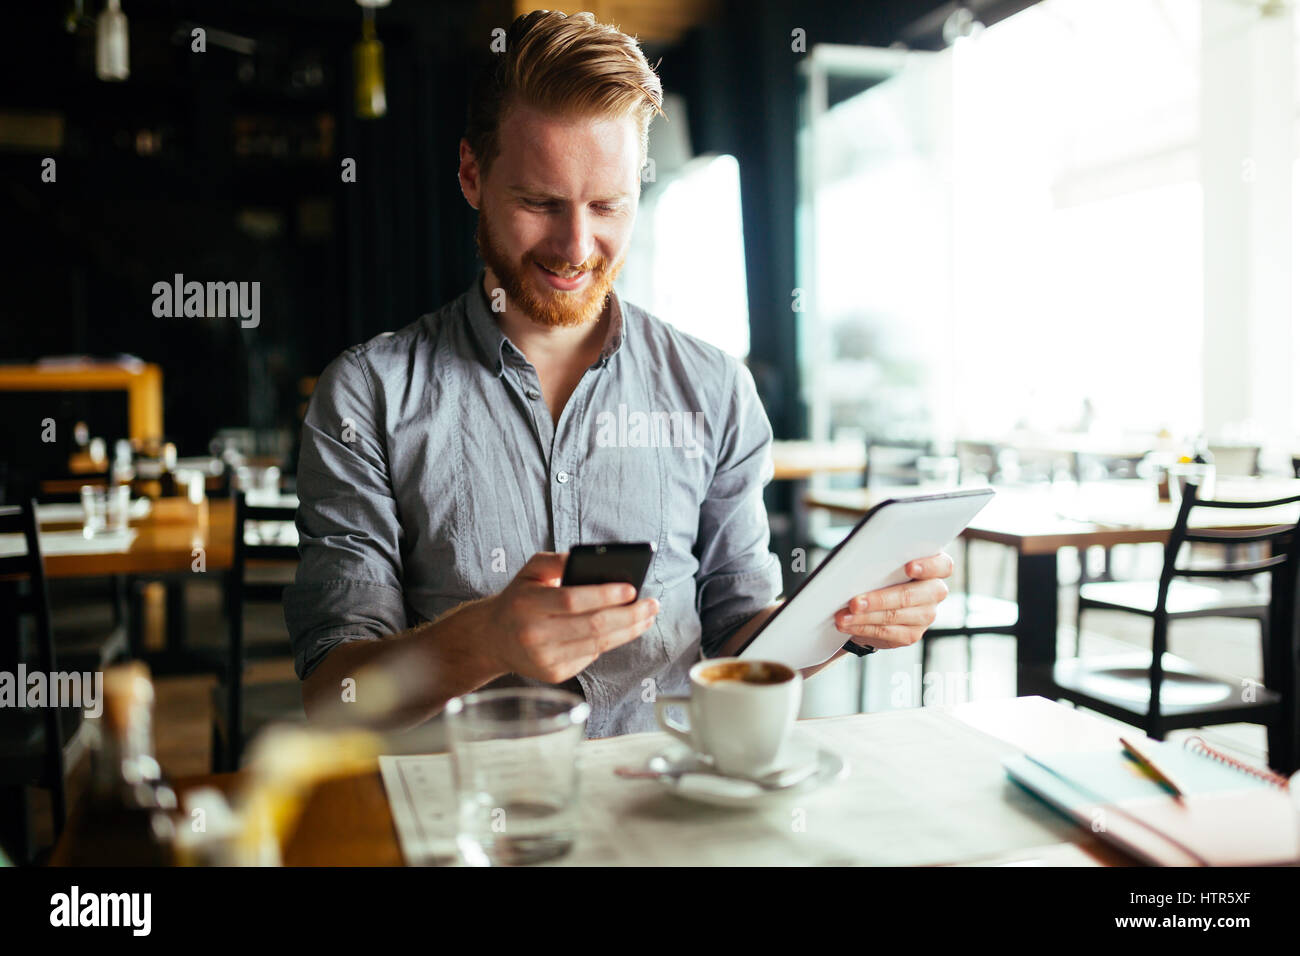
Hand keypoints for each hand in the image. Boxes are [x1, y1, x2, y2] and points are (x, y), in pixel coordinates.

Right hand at [476, 551, 658, 683]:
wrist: (494, 638)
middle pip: (592, 626)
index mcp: (527, 604)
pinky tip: (624, 630)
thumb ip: (558, 560)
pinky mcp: (554, 674)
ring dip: (629, 631)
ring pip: (597, 644)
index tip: (632, 589)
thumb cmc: (520, 598)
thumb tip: (594, 560)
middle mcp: (534, 634)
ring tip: (647, 617)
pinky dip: (611, 642)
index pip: (571, 600)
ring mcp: (544, 658)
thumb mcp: (531, 570)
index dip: (604, 595)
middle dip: (629, 615)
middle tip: (652, 604)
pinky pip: (591, 656)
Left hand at [833, 552, 952, 650]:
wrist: (876, 604)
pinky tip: (848, 624)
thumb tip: (857, 559)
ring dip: (865, 617)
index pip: (942, 565)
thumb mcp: (882, 561)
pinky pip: (887, 632)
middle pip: (911, 595)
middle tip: (854, 602)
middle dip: (879, 599)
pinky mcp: (912, 635)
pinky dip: (863, 628)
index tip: (908, 567)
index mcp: (934, 567)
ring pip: (895, 616)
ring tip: (842, 616)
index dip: (928, 566)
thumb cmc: (880, 573)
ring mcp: (926, 615)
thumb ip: (881, 557)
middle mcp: (934, 592)